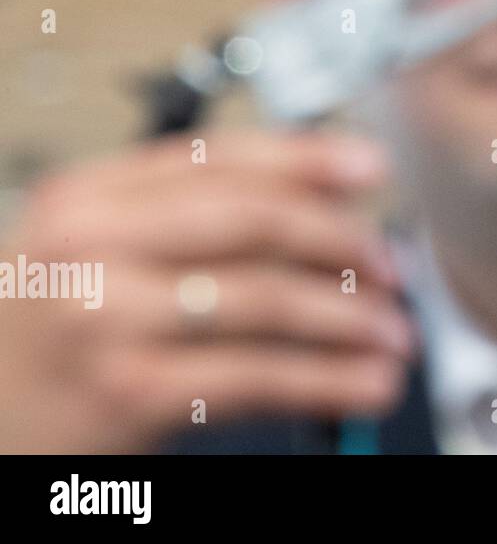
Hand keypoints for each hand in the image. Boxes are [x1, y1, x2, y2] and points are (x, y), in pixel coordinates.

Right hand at [0, 131, 414, 452]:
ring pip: (267, 299)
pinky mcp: (131, 391)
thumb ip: (185, 217)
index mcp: (88, 196)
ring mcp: (108, 319)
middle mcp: (93, 247)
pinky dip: (329, 380)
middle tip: (393, 266)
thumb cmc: (49, 333)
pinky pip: (258, 376)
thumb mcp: (96, 252)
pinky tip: (368, 383)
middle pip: (253, 219)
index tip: (372, 167)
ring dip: (351, 318)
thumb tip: (321, 207)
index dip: (308, 158)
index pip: (218, 158)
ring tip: (396, 335)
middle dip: (342, 239)